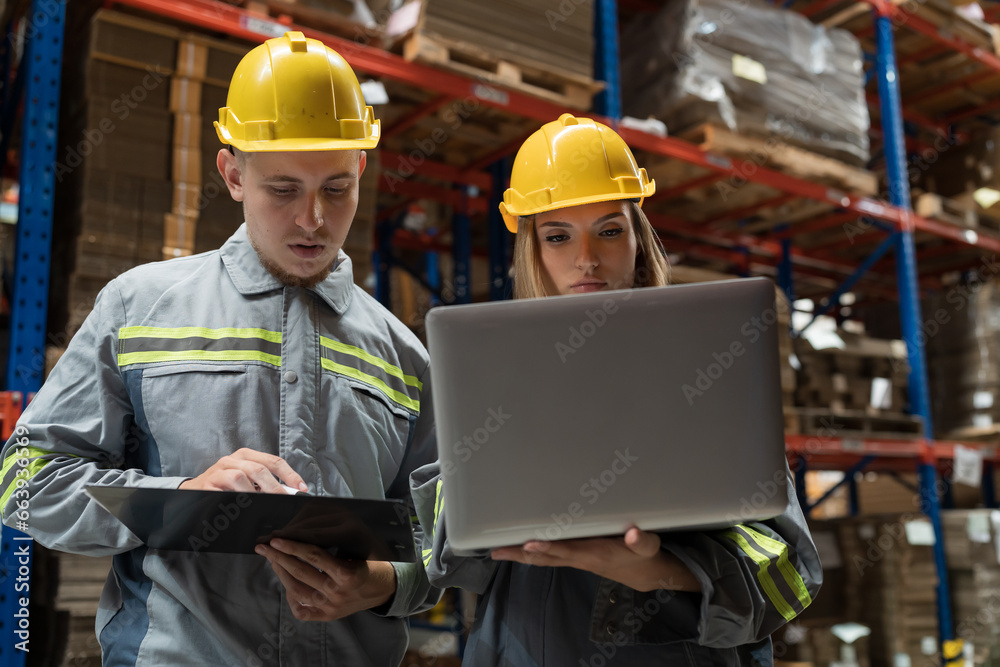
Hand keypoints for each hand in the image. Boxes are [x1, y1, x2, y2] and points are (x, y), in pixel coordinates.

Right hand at [178, 448, 308, 492]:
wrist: (193, 492)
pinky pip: (224, 493)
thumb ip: (265, 483)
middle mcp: (232, 460)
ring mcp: (218, 472)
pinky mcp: (207, 485)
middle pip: (258, 469)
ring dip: (254, 493)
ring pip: (240, 478)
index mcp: (246, 455)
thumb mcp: (246, 479)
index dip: (290, 474)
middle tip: (284, 501)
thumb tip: (291, 492)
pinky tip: (242, 509)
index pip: (273, 461)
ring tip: (262, 505)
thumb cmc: (225, 486)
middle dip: (275, 487)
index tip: (302, 488)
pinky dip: (235, 501)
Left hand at [255, 539, 395, 620]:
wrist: (388, 587)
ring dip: (281, 573)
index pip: (314, 556)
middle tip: (263, 546)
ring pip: (297, 590)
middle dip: (278, 557)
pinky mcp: (328, 617)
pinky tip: (286, 584)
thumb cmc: (372, 560)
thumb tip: (300, 528)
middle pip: (301, 573)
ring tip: (272, 559)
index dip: (293, 545)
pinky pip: (302, 611)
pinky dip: (291, 598)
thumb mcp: (357, 547)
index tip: (276, 537)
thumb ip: (330, 540)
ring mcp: (332, 607)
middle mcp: (338, 593)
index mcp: (348, 574)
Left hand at [490, 527, 700, 591]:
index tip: (530, 542)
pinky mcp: (574, 557)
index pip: (567, 550)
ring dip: (520, 554)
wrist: (644, 573)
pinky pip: (548, 556)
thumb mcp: (649, 547)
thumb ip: (642, 541)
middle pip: (545, 557)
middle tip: (496, 551)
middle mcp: (580, 559)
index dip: (549, 547)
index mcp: (594, 554)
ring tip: (497, 550)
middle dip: (521, 554)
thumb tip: (634, 534)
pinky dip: (531, 552)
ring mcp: (575, 559)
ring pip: (543, 558)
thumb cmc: (643, 555)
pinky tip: (518, 548)